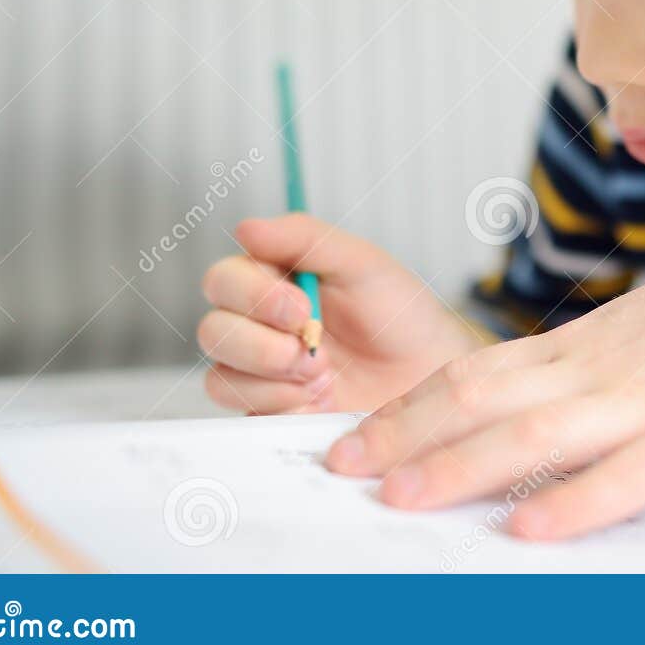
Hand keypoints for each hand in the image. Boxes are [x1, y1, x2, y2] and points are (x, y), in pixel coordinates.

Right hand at [196, 214, 485, 414]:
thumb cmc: (401, 315)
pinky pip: (248, 416)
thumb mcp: (363, 263)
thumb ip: (306, 239)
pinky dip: (283, 406)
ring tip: (324, 375)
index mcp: (273, 282)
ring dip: (274, 377)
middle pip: (213, 332)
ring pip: (222, 379)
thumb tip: (245, 228)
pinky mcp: (274, 414)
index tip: (299, 306)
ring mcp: (264, 374)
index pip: (223, 282)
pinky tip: (321, 398)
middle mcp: (260, 327)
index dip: (250, 295)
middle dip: (261, 343)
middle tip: (312, 346)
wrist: (430, 374)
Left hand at [321, 238, 644, 539]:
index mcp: (573, 351)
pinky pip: (626, 474)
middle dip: (405, 437)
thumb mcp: (621, 340)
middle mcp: (591, 373)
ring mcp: (641, 404)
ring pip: (536, 434)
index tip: (347, 443)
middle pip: (480, 399)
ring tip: (403, 499)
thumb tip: (492, 413)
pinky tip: (530, 528)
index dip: (403, 411)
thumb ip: (562, 376)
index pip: (468, 375)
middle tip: (343, 470)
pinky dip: (573, 501)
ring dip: (462, 467)